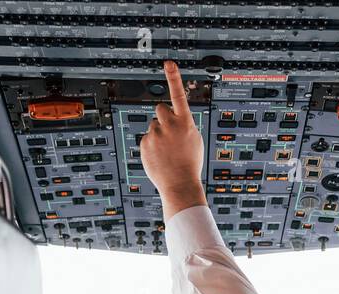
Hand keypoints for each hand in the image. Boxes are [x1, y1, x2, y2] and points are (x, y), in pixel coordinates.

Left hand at [141, 61, 206, 218]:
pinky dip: (152, 146)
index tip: (168, 63)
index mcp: (185, 123)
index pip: (178, 94)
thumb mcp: (194, 139)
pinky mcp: (144, 144)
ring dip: (158, 134)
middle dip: (163, 116)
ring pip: (153, 126)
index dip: (173, 77)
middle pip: (160, 108)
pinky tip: (160, 157)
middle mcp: (169, 125)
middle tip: (169, 132)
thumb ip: (184, 124)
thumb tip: (173, 117)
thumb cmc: (190, 163)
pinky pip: (146, 138)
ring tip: (167, 151)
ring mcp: (155, 134)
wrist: (180, 184)